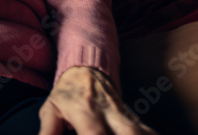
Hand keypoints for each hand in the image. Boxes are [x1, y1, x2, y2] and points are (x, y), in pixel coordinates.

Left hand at [38, 67, 157, 134]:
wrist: (87, 69)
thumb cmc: (67, 93)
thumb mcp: (51, 108)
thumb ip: (49, 129)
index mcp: (86, 110)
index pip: (94, 134)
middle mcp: (109, 113)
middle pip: (129, 133)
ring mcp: (124, 115)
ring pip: (141, 131)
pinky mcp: (134, 118)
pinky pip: (148, 131)